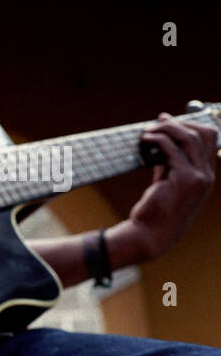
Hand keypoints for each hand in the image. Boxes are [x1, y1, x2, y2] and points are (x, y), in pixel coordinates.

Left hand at [107, 115, 217, 264]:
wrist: (150, 234)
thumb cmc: (156, 210)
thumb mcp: (166, 182)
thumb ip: (170, 163)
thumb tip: (162, 141)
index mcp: (206, 175)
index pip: (209, 140)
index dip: (190, 126)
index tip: (169, 121)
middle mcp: (207, 175)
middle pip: (204, 134)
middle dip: (180, 123)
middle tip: (158, 121)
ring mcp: (199, 177)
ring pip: (189, 138)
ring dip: (167, 129)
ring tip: (148, 129)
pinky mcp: (184, 179)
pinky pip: (172, 150)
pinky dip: (158, 140)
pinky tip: (146, 139)